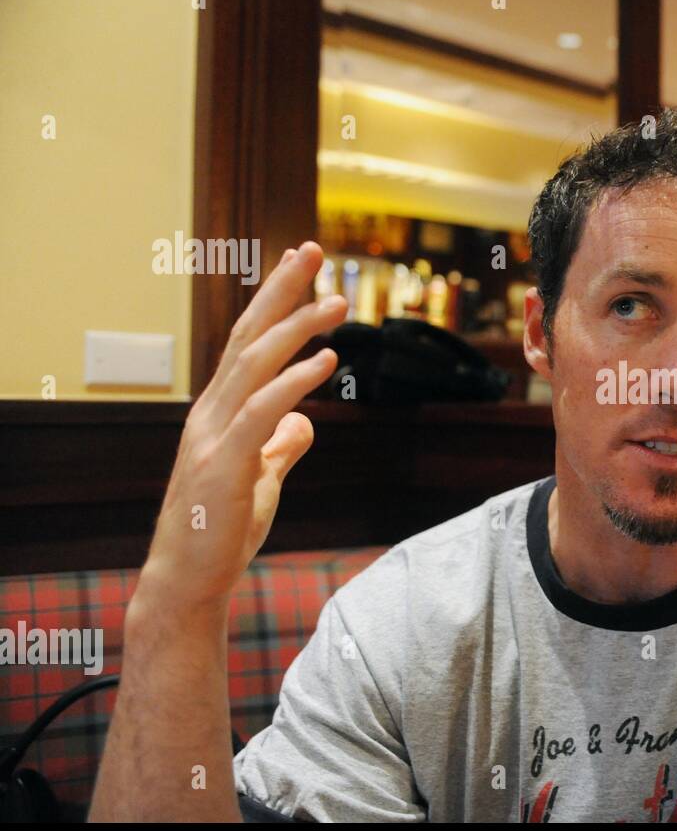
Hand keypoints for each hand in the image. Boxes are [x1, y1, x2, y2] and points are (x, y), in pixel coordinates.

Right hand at [139, 241, 345, 611]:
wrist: (188, 579)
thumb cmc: (222, 530)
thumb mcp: (262, 478)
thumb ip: (280, 445)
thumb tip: (303, 421)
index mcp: (220, 411)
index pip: (249, 343)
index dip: (275, 302)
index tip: (302, 267)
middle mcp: (212, 413)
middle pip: (248, 337)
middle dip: (281, 291)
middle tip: (312, 251)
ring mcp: (214, 436)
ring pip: (255, 365)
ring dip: (297, 329)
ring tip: (335, 302)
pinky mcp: (224, 464)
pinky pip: (262, 412)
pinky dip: (294, 381)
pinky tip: (325, 360)